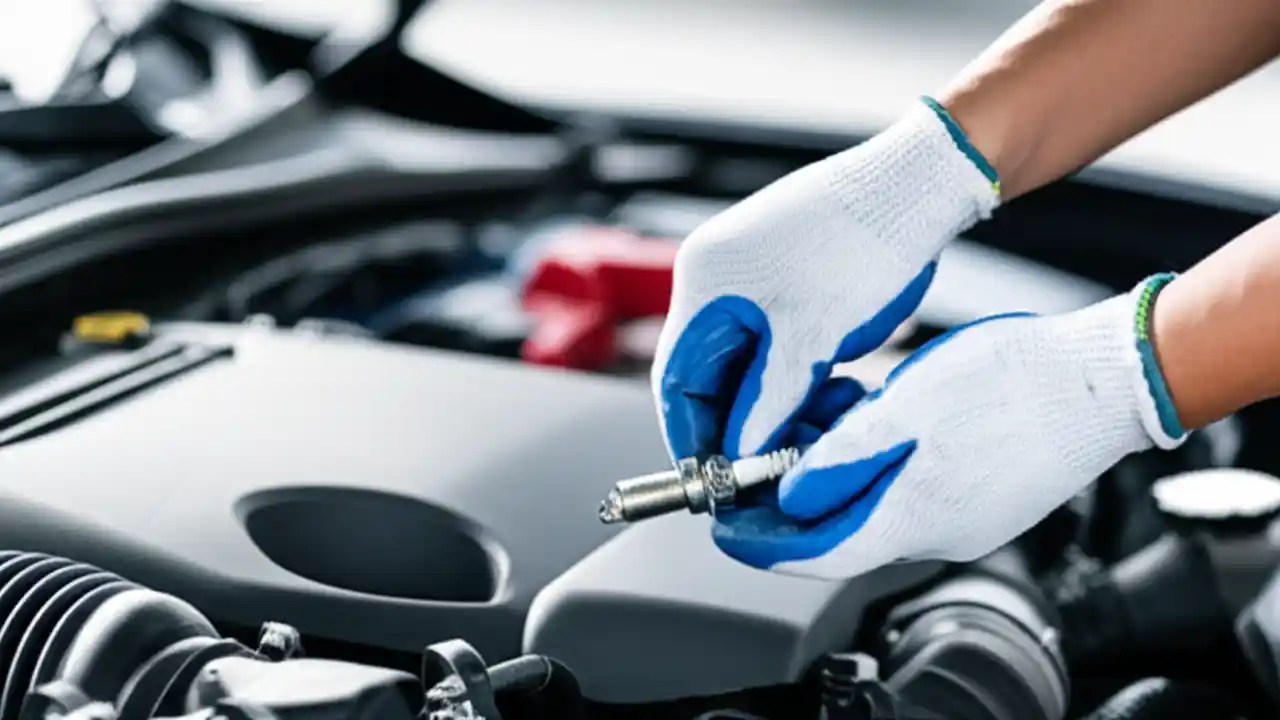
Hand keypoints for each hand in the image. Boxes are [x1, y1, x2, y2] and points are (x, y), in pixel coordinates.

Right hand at [652, 102, 998, 461]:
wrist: (920, 183)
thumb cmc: (862, 248)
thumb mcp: (812, 339)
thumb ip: (768, 403)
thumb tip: (738, 457)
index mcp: (705, 284)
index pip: (676, 380)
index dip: (693, 436)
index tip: (717, 481)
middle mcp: (718, 280)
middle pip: (711, 375)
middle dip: (742, 425)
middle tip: (775, 467)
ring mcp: (753, 278)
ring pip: (749, 366)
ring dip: (777, 406)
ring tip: (820, 433)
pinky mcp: (787, 282)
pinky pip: (777, 347)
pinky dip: (797, 380)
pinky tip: (833, 398)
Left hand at [713, 293, 1168, 578]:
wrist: (1106, 378)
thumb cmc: (1014, 382)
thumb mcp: (903, 407)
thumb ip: (838, 459)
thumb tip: (789, 496)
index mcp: (912, 516)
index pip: (812, 552)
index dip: (758, 539)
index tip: (720, 521)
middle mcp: (937, 531)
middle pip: (839, 529)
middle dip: (790, 495)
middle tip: (757, 458)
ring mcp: (964, 517)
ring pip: (873, 504)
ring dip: (833, 470)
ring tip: (812, 417)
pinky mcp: (982, 498)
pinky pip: (908, 490)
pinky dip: (874, 462)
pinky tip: (866, 417)